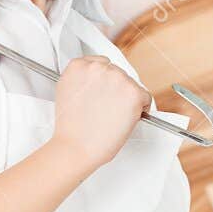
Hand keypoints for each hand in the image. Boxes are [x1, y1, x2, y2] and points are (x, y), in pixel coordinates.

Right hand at [52, 55, 150, 175]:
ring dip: (127, 99)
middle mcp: (98, 67)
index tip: (103, 93)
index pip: (102, 64)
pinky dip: (141, 109)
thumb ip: (81, 79)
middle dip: (116, 90)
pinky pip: (146, 97)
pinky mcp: (133, 92)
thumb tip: (96, 80)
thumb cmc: (70, 128)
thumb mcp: (66, 92)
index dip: (104, 82)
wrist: (76, 147)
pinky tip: (126, 119)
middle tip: (106, 110)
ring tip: (113, 116)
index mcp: (79, 65)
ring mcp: (117, 78)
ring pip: (132, 85)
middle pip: (118, 74)